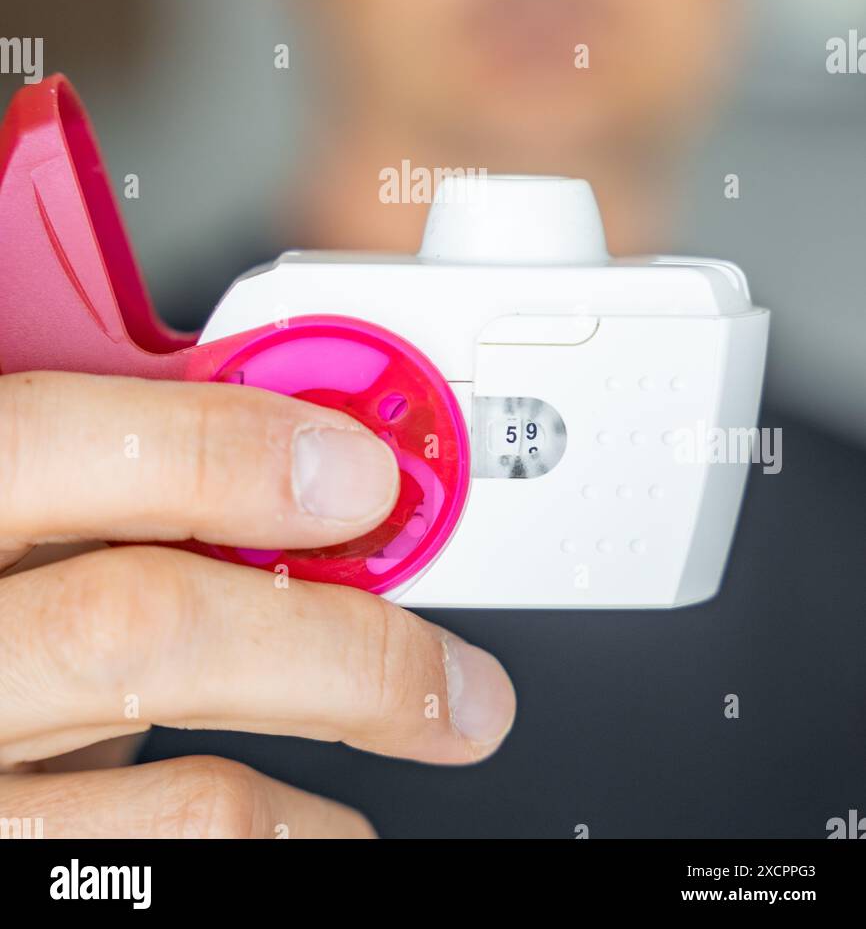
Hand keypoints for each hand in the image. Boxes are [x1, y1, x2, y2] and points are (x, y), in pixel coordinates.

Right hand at [0, 371, 514, 837]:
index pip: (43, 447)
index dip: (215, 449)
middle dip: (331, 640)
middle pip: (134, 631)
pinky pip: (140, 876)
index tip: (359, 472)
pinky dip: (263, 838)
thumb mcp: (20, 481)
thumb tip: (290, 430)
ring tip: (432, 725)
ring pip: (164, 794)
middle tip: (451, 662)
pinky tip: (316, 823)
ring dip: (326, 759)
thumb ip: (110, 448)